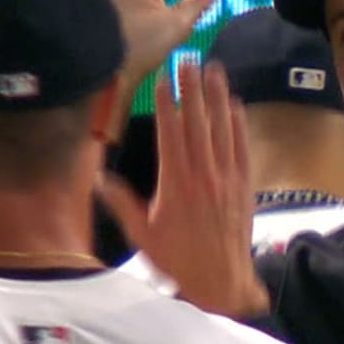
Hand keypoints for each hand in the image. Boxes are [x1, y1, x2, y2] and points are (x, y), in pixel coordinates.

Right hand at [96, 59, 270, 316]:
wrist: (222, 283)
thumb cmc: (179, 262)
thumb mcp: (142, 236)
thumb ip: (121, 204)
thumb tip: (98, 177)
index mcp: (176, 184)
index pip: (171, 133)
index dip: (167, 103)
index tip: (164, 79)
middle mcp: (203, 175)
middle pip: (197, 122)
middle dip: (192, 88)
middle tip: (188, 59)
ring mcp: (227, 178)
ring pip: (222, 129)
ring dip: (218, 97)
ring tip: (214, 69)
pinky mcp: (244, 186)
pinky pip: (242, 148)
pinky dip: (239, 125)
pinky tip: (236, 105)